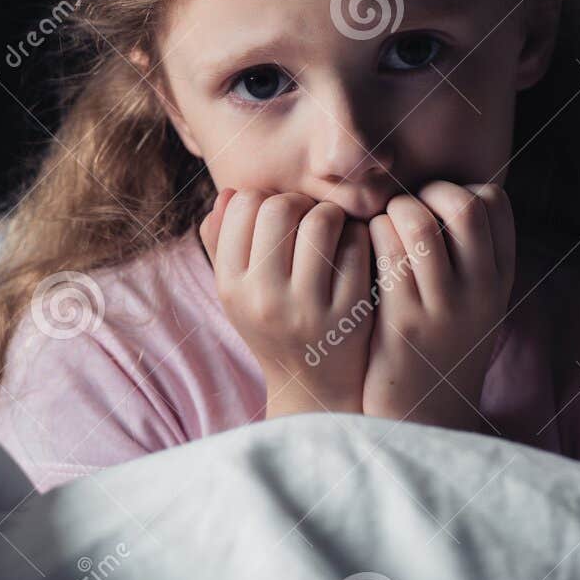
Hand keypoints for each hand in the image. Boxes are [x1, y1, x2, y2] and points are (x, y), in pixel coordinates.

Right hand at [199, 188, 373, 418]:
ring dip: (330, 215)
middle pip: (280, 207)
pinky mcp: (349, 312)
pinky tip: (352, 248)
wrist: (314, 385)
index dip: (265, 197)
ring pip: (322, 221)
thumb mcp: (237, 290)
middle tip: (307, 218)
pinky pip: (356, 246)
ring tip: (330, 230)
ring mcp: (308, 307)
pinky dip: (357, 236)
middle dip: (299, 201)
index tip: (277, 216)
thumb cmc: (272, 323)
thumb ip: (222, 242)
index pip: (244, 204)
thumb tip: (230, 194)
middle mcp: (264, 298)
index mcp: (231, 286)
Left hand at [362, 181, 514, 430]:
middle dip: (426, 194)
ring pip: (418, 224)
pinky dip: (369, 236)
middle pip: (464, 206)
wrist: (420, 416)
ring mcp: (444, 307)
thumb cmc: (433, 344)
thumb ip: (465, 254)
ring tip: (380, 228)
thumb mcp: (469, 300)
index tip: (432, 206)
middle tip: (402, 210)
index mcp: (499, 279)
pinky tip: (362, 249)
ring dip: (391, 213)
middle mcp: (481, 291)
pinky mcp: (404, 322)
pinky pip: (386, 254)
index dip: (458, 190)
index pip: (494, 202)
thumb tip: (439, 192)